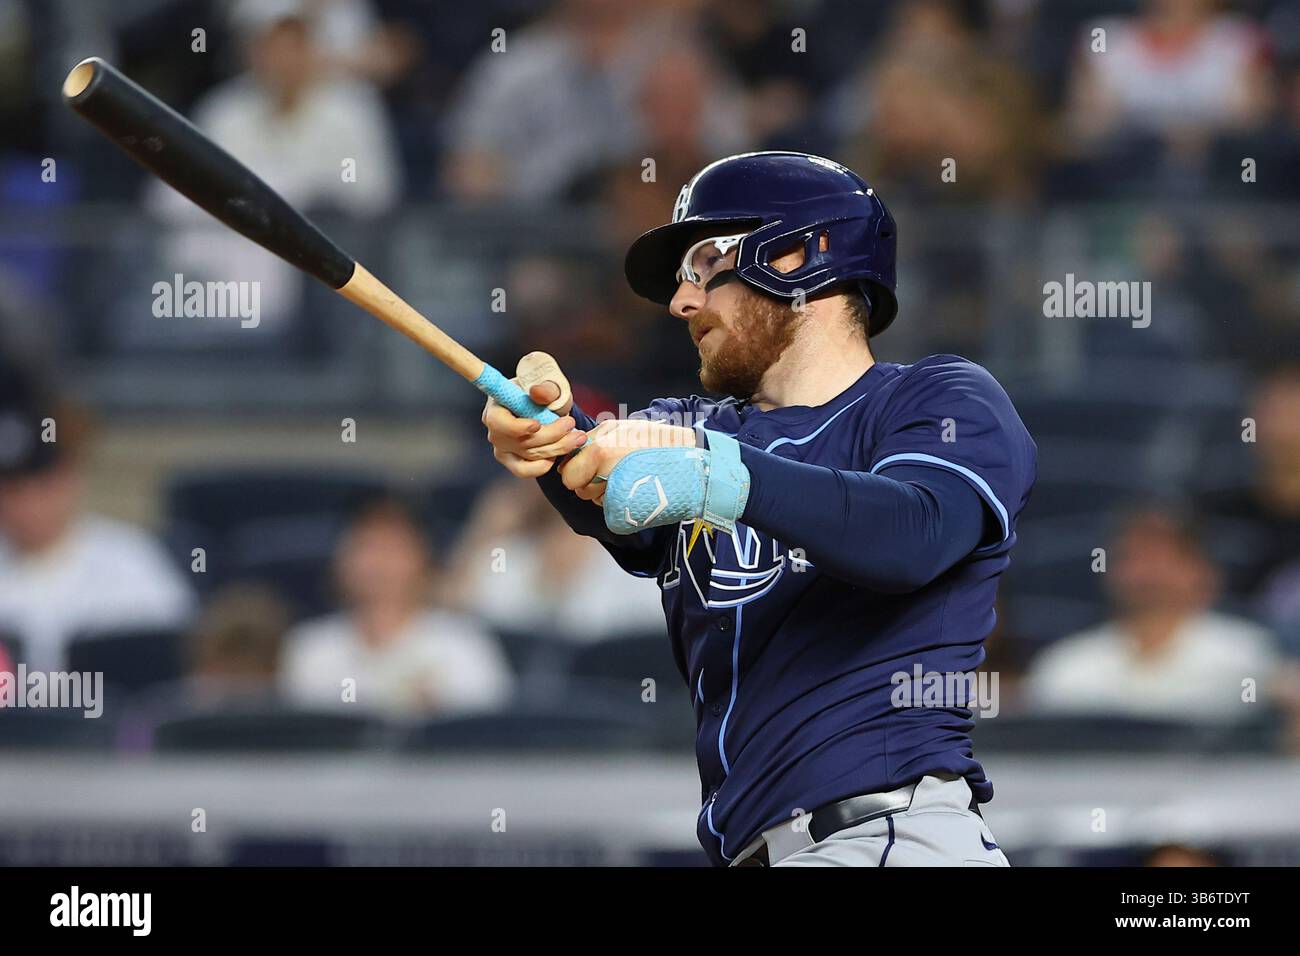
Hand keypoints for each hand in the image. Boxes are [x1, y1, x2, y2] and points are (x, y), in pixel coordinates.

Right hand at [482, 353, 581, 477]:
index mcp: (496, 408)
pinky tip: (559, 453)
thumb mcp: (549, 387)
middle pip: (521, 441)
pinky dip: (544, 464)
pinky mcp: (512, 462)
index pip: (497, 422)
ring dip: (557, 447)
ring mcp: (502, 449)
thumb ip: (546, 389)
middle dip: (551, 435)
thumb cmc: (545, 397)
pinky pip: (525, 471)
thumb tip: (538, 393)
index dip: (516, 427)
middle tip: (571, 425)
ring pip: (530, 455)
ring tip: (578, 437)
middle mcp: (496, 432)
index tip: (537, 425)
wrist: (549, 411)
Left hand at [559, 418, 695, 504]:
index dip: (575, 471)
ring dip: (603, 493)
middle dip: (587, 484)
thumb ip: (596, 438)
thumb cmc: (661, 442)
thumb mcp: (625, 429)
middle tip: (607, 475)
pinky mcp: (628, 508)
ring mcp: (617, 490)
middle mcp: (606, 470)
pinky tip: (634, 490)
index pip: (567, 470)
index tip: (587, 468)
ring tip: (626, 480)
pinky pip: (610, 509)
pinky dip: (618, 502)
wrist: (694, 463)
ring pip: (594, 499)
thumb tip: (576, 448)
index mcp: (601, 447)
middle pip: (578, 488)